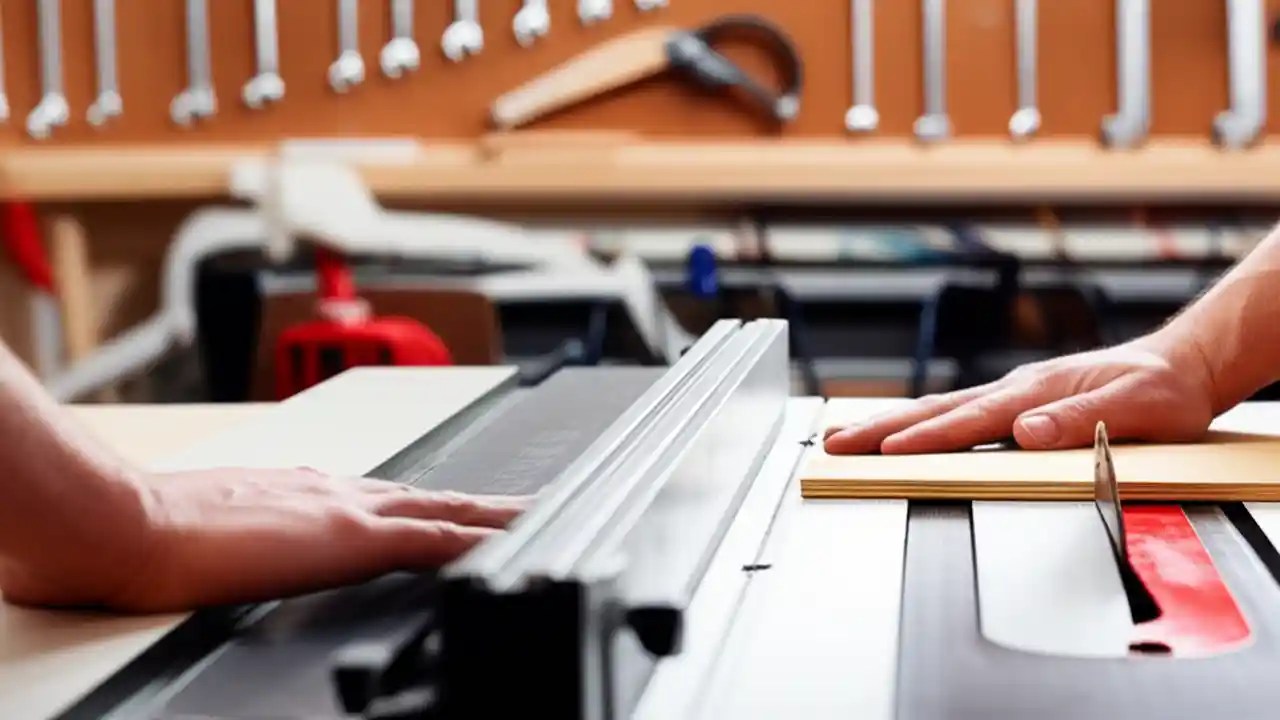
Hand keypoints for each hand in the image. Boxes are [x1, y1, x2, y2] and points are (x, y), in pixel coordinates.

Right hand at [0, 467, 523, 612]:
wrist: (132, 523)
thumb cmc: (158, 532)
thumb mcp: (223, 527)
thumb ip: (254, 533)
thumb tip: (253, 551)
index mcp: (308, 491)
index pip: (388, 496)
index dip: (429, 503)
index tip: (461, 507)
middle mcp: (339, 490)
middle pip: (431, 494)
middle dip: (481, 501)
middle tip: (530, 501)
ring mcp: (351, 509)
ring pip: (446, 508)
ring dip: (494, 513)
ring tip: (539, 515)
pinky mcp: (353, 537)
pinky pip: (435, 539)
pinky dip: (476, 539)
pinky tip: (509, 542)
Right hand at [823, 335, 1216, 454]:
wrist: (1179, 365)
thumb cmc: (1161, 390)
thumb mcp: (1139, 409)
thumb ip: (1081, 422)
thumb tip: (1025, 432)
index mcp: (1037, 392)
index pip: (970, 420)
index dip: (926, 438)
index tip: (887, 450)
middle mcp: (1015, 390)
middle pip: (934, 410)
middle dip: (880, 428)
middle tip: (834, 442)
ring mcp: (1010, 394)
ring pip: (936, 409)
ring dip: (888, 424)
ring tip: (844, 436)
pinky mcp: (1013, 402)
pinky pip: (953, 412)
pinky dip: (916, 421)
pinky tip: (896, 431)